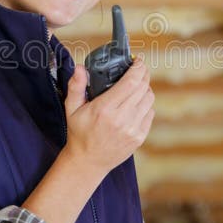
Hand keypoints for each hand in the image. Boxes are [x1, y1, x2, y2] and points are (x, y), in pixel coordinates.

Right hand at [62, 55, 154, 173]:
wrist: (88, 161)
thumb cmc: (79, 132)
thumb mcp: (71, 108)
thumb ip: (76, 86)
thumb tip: (80, 68)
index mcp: (104, 109)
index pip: (130, 82)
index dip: (138, 68)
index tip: (138, 61)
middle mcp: (121, 118)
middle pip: (143, 88)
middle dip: (143, 74)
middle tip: (139, 68)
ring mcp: (132, 129)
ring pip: (149, 99)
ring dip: (145, 88)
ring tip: (137, 85)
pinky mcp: (139, 137)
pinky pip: (150, 113)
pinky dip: (146, 104)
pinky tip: (137, 103)